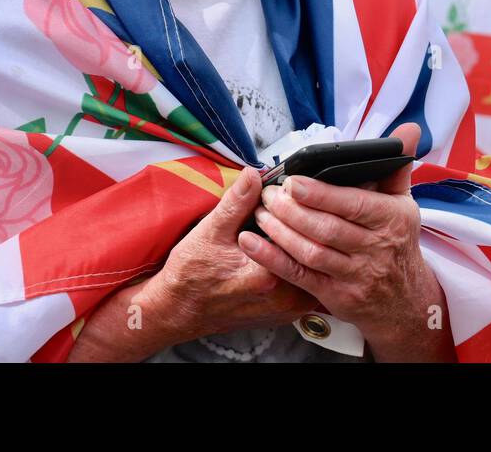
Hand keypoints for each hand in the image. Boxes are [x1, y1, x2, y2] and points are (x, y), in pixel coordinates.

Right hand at [141, 164, 323, 339]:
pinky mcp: (287, 314)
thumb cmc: (191, 276)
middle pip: (310, 253)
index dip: (294, 212)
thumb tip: (253, 176)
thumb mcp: (210, 231)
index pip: (299, 235)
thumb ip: (237, 203)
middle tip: (285, 212)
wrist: (179, 310)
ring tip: (285, 231)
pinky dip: (300, 266)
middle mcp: (282, 297)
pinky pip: (306, 284)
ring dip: (304, 247)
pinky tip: (284, 252)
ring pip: (312, 269)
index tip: (283, 199)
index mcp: (266, 276)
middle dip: (302, 228)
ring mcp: (287, 309)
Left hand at [241, 123, 454, 360]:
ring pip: (311, 252)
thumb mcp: (404, 203)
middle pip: (327, 229)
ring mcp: (355, 276)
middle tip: (268, 194)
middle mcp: (375, 249)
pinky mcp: (336, 296)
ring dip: (280, 232)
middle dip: (292, 210)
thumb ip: (398, 164)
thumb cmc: (397, 242)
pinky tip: (252, 243)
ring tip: (260, 212)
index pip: (353, 204)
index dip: (321, 194)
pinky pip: (299, 276)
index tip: (293, 181)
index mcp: (391, 219)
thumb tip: (408, 130)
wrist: (404, 300)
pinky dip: (273, 259)